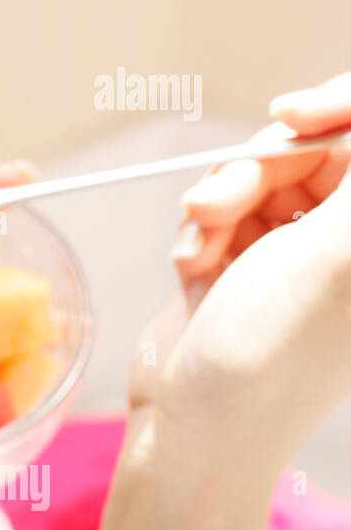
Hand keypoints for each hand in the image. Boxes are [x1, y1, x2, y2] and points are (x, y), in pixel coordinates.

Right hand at [132, 73, 350, 479]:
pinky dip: (200, 232)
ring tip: (200, 247)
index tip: (289, 113)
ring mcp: (302, 254)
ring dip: (217, 201)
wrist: (196, 421)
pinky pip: (223, 211)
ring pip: (259, 175)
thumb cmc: (274, 345)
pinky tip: (193, 269)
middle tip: (216, 202)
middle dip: (255, 165)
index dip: (337, 107)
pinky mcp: (249, 266)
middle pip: (313, 148)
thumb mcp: (340, 247)